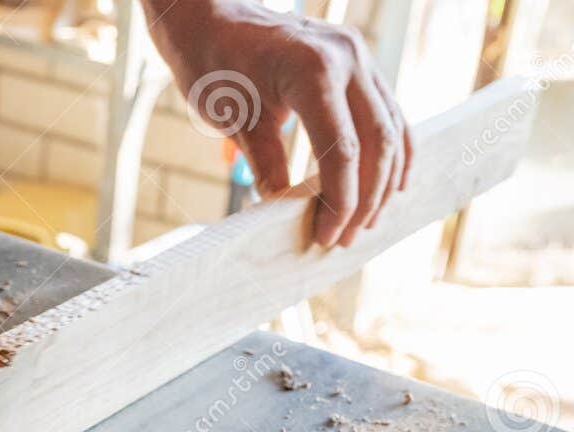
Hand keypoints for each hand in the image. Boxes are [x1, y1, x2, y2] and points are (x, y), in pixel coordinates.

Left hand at [145, 0, 412, 246]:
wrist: (211, 16)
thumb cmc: (214, 64)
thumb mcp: (236, 118)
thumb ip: (266, 162)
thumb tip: (284, 212)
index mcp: (314, 70)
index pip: (343, 149)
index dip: (339, 200)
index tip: (326, 236)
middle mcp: (348, 58)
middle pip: (378, 141)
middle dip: (366, 197)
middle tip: (347, 238)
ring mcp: (359, 57)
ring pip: (391, 127)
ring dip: (383, 180)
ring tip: (366, 221)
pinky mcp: (360, 63)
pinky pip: (387, 111)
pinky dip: (390, 150)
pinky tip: (386, 184)